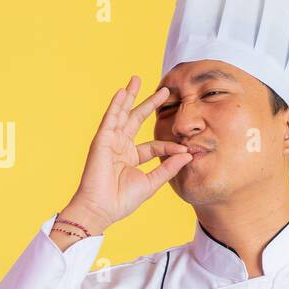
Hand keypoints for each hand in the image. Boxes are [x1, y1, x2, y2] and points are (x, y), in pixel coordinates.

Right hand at [64, 75, 193, 231]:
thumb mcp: (151, 183)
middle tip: (165, 90)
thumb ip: (168, 168)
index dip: (170, 147)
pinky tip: (122, 92)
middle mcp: (121, 147)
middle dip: (149, 104)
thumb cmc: (122, 201)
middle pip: (137, 120)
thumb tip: (187, 155)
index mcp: (132, 158)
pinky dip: (116, 105)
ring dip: (130, 96)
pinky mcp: (102, 141)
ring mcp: (110, 142)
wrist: (101, 209)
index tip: (186, 150)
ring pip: (123, 114)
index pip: (155, 146)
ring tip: (138, 79)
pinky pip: (110, 119)